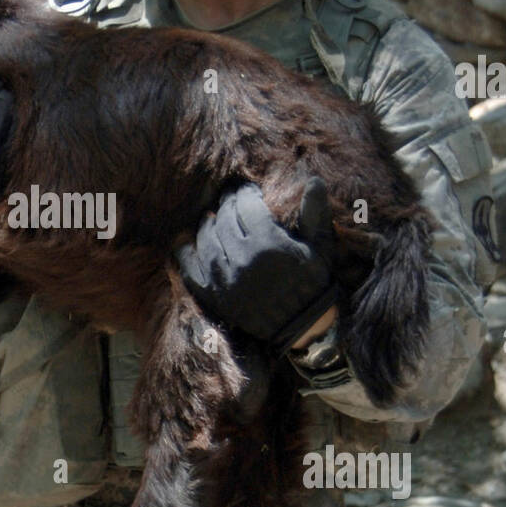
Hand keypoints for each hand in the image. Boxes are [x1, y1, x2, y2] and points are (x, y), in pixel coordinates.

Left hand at [176, 180, 338, 350]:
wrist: (303, 327)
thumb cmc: (314, 282)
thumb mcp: (321, 247)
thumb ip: (315, 213)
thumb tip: (314, 179)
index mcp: (270, 244)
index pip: (246, 206)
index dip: (245, 194)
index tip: (247, 191)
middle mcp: (244, 259)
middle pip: (225, 220)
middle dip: (227, 204)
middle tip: (230, 199)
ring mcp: (226, 279)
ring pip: (206, 239)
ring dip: (208, 224)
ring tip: (213, 218)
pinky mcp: (215, 296)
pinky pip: (191, 269)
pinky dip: (185, 252)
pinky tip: (186, 240)